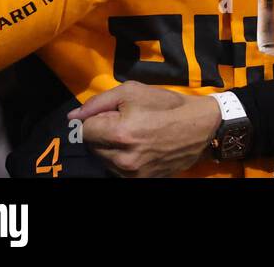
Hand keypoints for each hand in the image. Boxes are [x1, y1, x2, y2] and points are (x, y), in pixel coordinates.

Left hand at [68, 80, 221, 177]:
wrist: (200, 128)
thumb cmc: (167, 105)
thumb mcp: (133, 92)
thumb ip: (99, 102)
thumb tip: (73, 116)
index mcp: (120, 133)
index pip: (84, 130)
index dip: (97, 119)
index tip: (113, 115)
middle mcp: (122, 158)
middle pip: (92, 147)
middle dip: (102, 134)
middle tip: (125, 124)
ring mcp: (131, 174)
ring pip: (103, 160)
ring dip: (111, 148)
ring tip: (134, 137)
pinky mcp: (140, 181)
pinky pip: (117, 171)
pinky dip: (122, 160)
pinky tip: (139, 149)